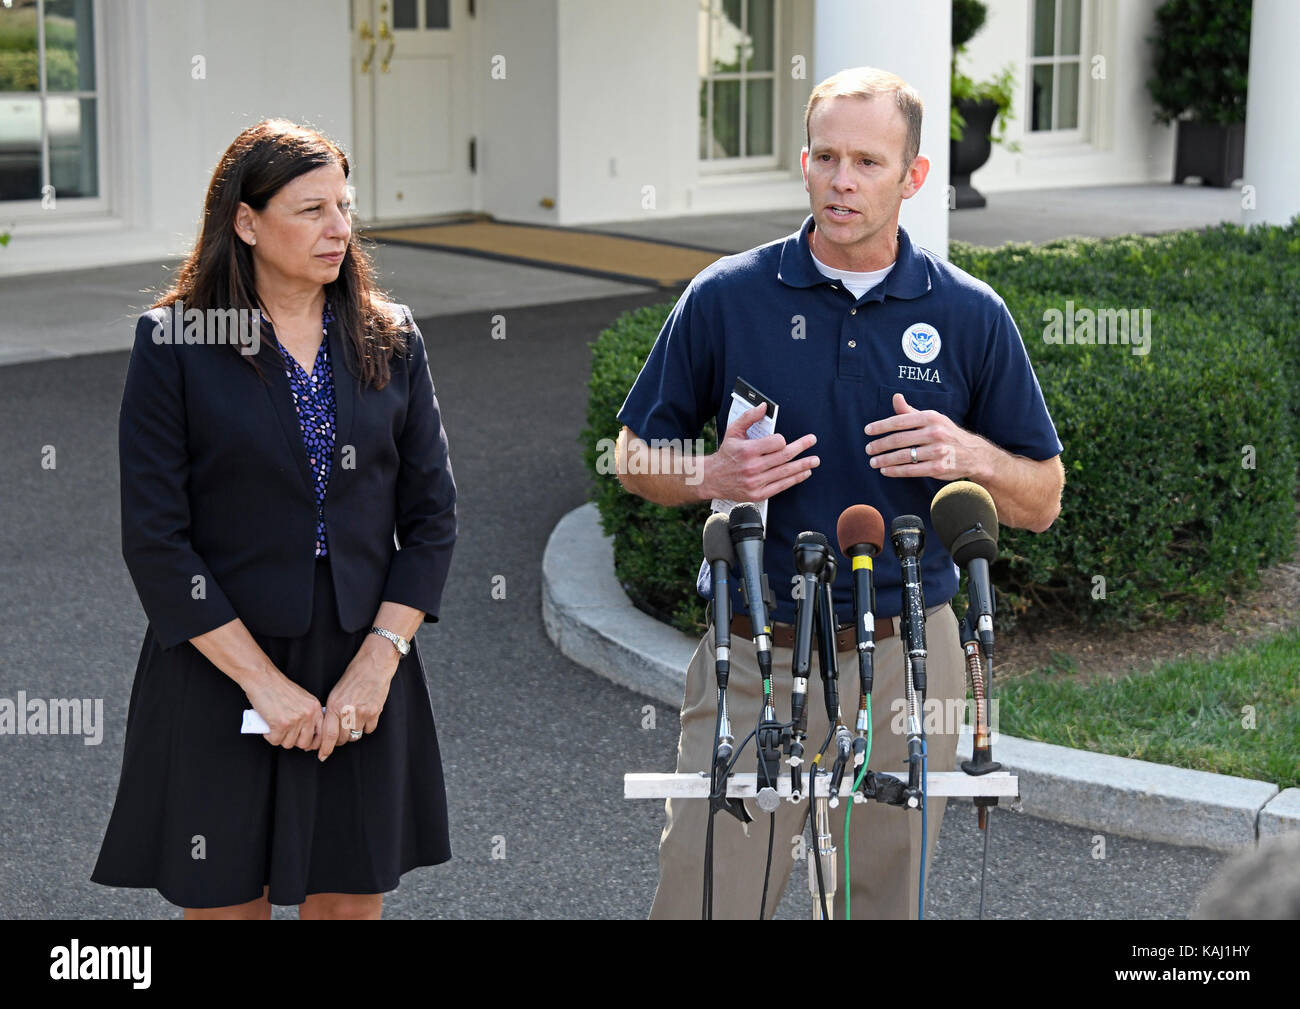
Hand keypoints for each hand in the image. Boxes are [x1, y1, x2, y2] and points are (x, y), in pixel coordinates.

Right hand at [244, 670, 324, 750]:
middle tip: (285, 734)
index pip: (322, 734)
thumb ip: (307, 714)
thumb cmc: (279, 688)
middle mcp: (308, 714)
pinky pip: (275, 741)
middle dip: (293, 741)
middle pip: (305, 743)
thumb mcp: (302, 699)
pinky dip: (269, 736)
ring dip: (280, 738)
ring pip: (288, 744)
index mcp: (315, 708)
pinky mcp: (280, 724)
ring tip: (275, 726)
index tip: (306, 745)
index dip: (313, 743)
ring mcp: (295, 720)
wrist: (263, 679)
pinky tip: (268, 726)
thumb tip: (307, 734)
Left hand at [317, 636, 399, 760]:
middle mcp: (347, 711)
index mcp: (334, 705)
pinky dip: (366, 726)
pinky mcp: (375, 712)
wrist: (374, 665)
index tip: (322, 756)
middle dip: (340, 740)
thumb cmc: (354, 676)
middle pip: (342, 739)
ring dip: (353, 734)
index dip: (325, 749)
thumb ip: (332, 711)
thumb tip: (328, 730)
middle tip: (340, 735)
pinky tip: (365, 716)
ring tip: (353, 722)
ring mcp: (362, 713)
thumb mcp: (336, 692)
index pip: (328, 735)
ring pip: (355, 736)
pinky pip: (369, 730)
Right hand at [700, 402, 818, 501]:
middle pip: (784, 456)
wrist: (712, 479)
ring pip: (786, 472)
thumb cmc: (726, 453)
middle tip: (812, 441)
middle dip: (801, 448)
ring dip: (803, 465)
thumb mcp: (733, 431)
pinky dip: (795, 479)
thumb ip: (749, 417)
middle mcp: (752, 467)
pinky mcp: (758, 494)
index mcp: (747, 450)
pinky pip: (781, 486)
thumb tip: (764, 406)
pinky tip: (804, 473)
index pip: (776, 443)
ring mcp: (756, 482)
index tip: (782, 440)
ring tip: (814, 460)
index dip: (782, 440)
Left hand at [864, 393, 987, 478]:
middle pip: (899, 440)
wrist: (974, 454)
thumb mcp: (932, 419)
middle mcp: (935, 433)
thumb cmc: (947, 434)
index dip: (881, 426)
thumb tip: (895, 398)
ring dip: (884, 460)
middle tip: (868, 449)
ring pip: (903, 456)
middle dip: (880, 445)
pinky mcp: (938, 468)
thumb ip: (911, 412)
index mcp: (931, 417)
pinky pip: (911, 470)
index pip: (900, 421)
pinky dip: (895, 471)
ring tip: (873, 461)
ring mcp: (937, 451)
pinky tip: (885, 470)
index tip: (867, 431)